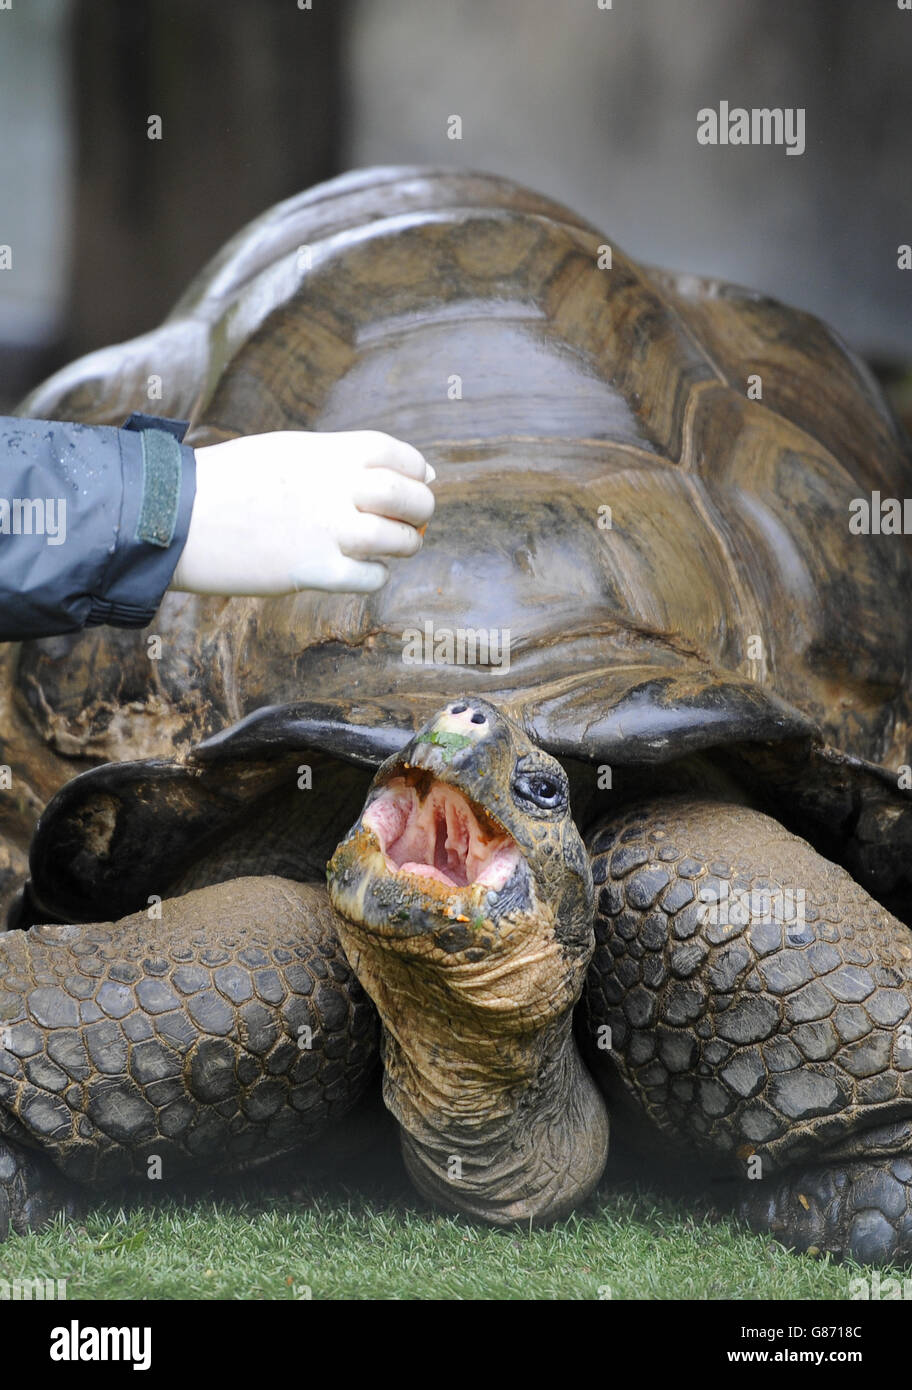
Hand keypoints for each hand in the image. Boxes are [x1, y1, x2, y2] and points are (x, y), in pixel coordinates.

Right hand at [169, 430, 434, 595]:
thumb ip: (333, 461)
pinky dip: (373, 577)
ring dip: (403, 546)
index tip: (420, 480)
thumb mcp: (284, 452)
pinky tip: (358, 572)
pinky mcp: (312, 570)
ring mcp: (327, 530)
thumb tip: (393, 475)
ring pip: (399, 540)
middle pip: (410, 497)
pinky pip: (370, 578)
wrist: (176, 515)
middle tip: (414, 520)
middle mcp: (334, 487)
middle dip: (420, 509)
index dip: (416, 469)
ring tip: (389, 549)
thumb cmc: (225, 483)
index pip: (397, 453)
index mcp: (326, 452)